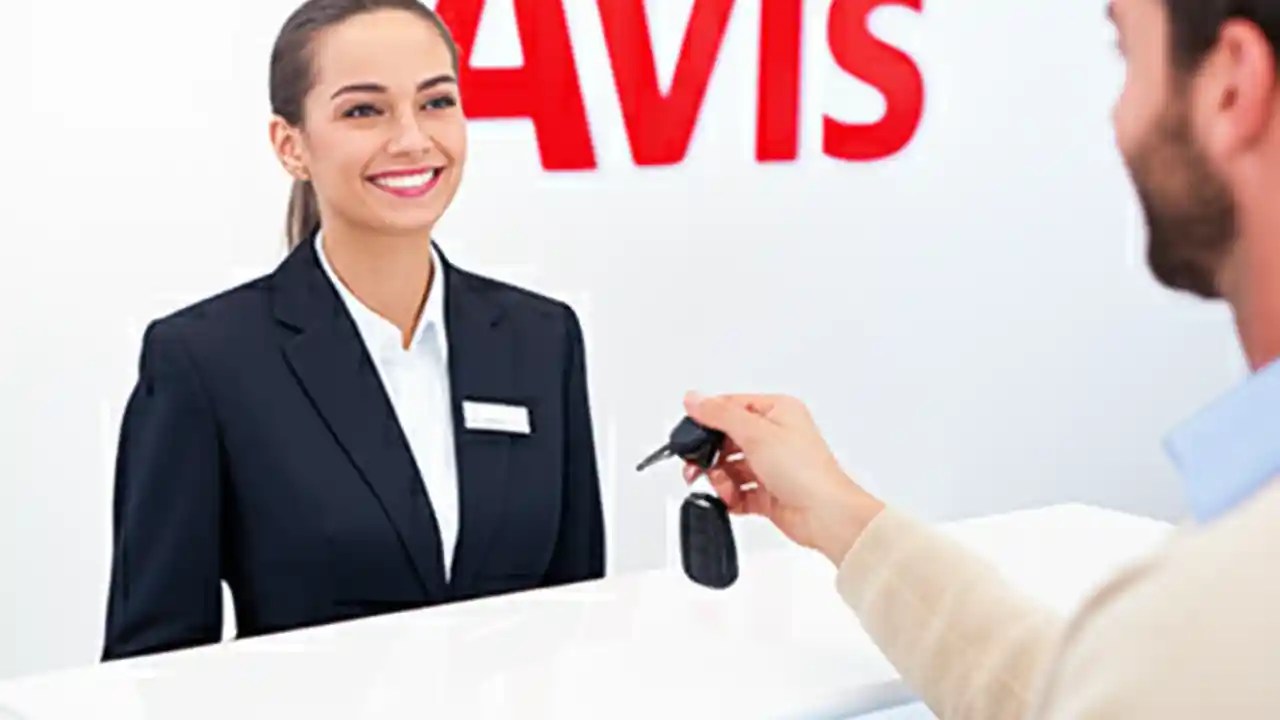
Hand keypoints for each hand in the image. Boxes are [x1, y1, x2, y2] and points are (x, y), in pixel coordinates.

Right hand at [682, 392, 884, 564]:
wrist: (826, 515)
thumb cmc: (806, 471)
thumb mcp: (756, 433)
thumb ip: (720, 415)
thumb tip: (694, 399)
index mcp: (778, 411)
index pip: (731, 407)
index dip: (708, 420)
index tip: (690, 434)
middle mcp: (775, 436)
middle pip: (727, 439)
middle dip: (711, 455)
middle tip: (696, 466)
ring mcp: (772, 465)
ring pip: (730, 468)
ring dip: (720, 479)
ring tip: (723, 486)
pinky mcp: (768, 492)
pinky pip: (738, 492)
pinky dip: (731, 497)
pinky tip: (732, 500)